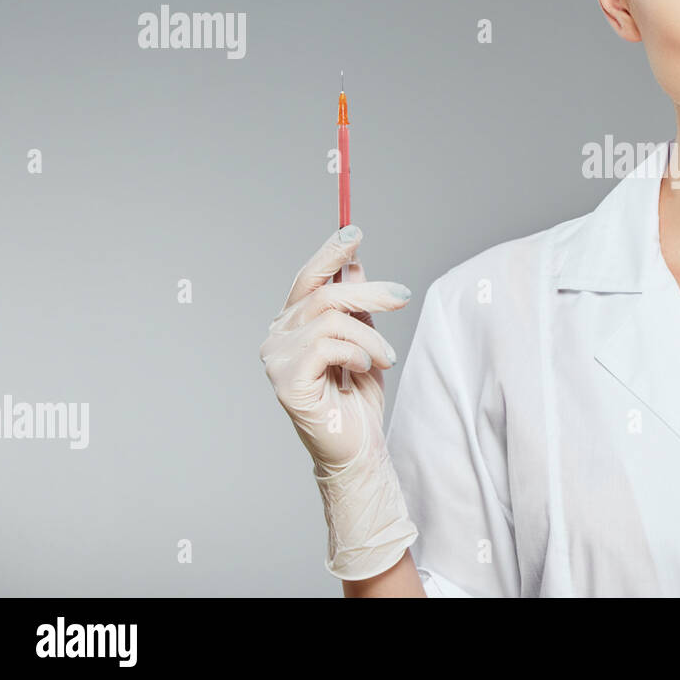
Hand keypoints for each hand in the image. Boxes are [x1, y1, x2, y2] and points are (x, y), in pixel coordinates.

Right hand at [259, 225, 411, 471]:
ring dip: (370, 337)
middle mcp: (278, 336)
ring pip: (331, 318)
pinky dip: (356, 354)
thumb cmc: (358, 398)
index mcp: (294, 324)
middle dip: (369, 291)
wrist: (358, 448)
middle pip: (324, 292)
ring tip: (385, 360)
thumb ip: (355, 305)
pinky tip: (362, 372)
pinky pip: (327, 345)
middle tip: (403, 297)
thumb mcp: (364, 340)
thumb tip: (354, 264)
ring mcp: (276, 358)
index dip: (330, 252)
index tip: (355, 231)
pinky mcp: (284, 380)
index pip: (309, 278)